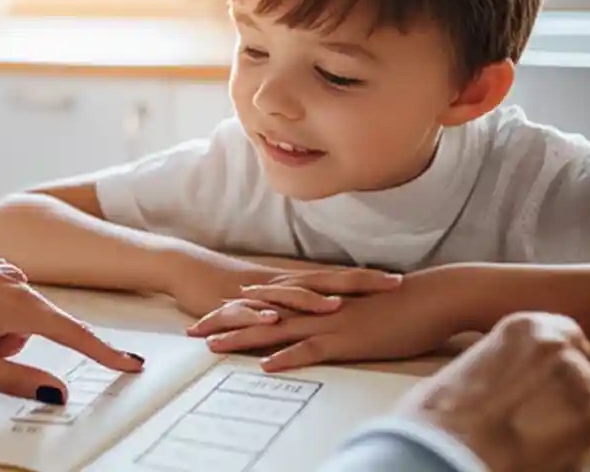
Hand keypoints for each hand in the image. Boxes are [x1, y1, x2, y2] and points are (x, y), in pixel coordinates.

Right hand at [162, 249, 398, 318]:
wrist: (188, 268)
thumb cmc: (232, 285)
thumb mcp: (274, 294)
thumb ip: (302, 302)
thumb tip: (335, 310)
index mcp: (292, 281)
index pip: (336, 278)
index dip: (368, 279)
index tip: (402, 281)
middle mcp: (278, 283)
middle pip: (323, 281)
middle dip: (357, 284)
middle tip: (392, 284)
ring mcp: (254, 293)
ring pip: (286, 295)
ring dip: (310, 300)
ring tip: (336, 306)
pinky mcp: (228, 304)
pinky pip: (245, 310)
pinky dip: (259, 315)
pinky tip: (273, 321)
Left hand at [195, 266, 460, 370]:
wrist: (435, 296)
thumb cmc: (404, 303)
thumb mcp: (360, 306)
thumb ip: (337, 310)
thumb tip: (324, 316)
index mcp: (318, 299)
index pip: (268, 303)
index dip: (236, 309)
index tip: (209, 314)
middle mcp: (317, 308)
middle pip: (261, 314)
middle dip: (225, 321)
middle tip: (193, 328)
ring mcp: (330, 322)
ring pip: (277, 330)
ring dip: (243, 338)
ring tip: (212, 345)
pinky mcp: (348, 339)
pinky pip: (312, 349)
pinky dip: (287, 356)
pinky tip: (265, 364)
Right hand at [398, 312, 589, 471]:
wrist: (449, 447)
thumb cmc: (442, 409)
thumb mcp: (464, 367)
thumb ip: (500, 364)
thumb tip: (504, 377)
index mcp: (525, 327)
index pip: (564, 330)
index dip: (562, 351)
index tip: (557, 367)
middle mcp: (558, 347)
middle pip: (576, 367)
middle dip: (560, 385)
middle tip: (532, 406)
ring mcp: (579, 383)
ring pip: (585, 398)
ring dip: (567, 410)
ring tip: (533, 428)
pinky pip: (587, 428)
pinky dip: (571, 436)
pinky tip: (540, 443)